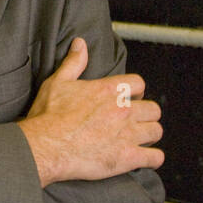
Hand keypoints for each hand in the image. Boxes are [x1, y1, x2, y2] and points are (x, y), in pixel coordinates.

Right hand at [15, 37, 163, 187]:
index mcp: (108, 91)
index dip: (135, 92)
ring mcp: (128, 134)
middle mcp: (123, 110)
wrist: (46, 146)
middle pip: (153, 108)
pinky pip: (155, 157)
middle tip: (135, 121)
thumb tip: (80, 44)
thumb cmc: (49, 116)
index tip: (129, 99)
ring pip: (156, 130)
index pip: (139, 83)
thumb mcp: (58, 82)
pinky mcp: (127, 157)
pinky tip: (144, 158)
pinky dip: (152, 158)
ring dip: (150, 135)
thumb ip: (74, 62)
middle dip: (146, 115)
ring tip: (140, 139)